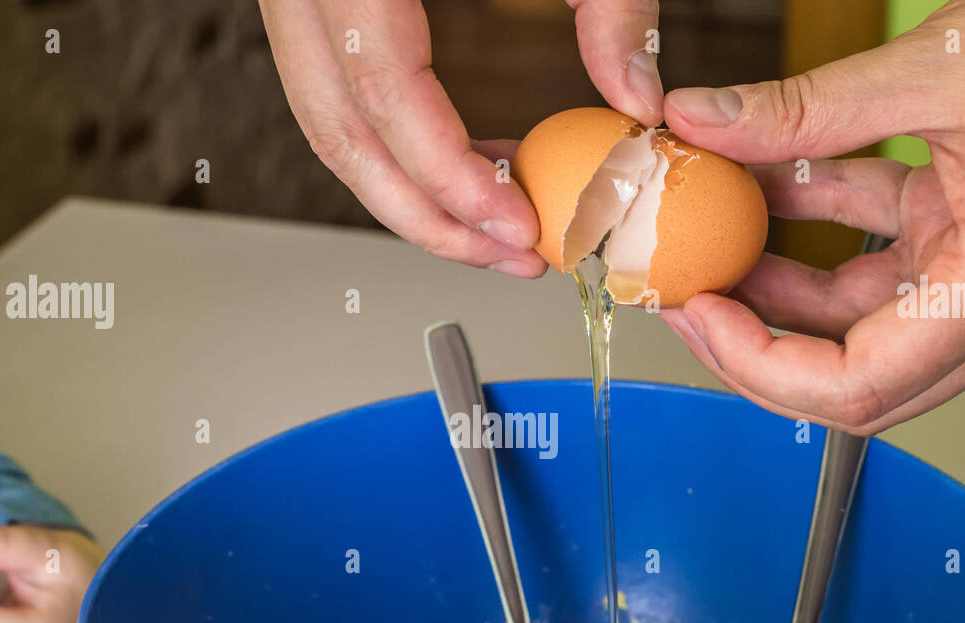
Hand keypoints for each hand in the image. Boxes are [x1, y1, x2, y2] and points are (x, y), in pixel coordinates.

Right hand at [258, 0, 663, 274]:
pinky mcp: (326, 2)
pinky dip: (407, 150)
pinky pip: (345, 96)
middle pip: (340, 134)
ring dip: (415, 196)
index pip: (382, 92)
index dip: (449, 177)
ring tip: (500, 229)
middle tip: (510, 256)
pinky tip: (477, 169)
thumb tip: (638, 97)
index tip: (517, 228)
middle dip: (427, 216)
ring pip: (333, 128)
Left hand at [661, 0, 964, 433]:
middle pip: (854, 379)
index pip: (859, 385)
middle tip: (688, 299)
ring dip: (780, 291)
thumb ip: (806, 109)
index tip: (699, 314)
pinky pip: (877, 261)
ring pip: (858, 324)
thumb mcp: (935, 69)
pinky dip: (819, 233)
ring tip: (712, 242)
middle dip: (758, 347)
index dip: (760, 365)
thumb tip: (703, 122)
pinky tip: (765, 191)